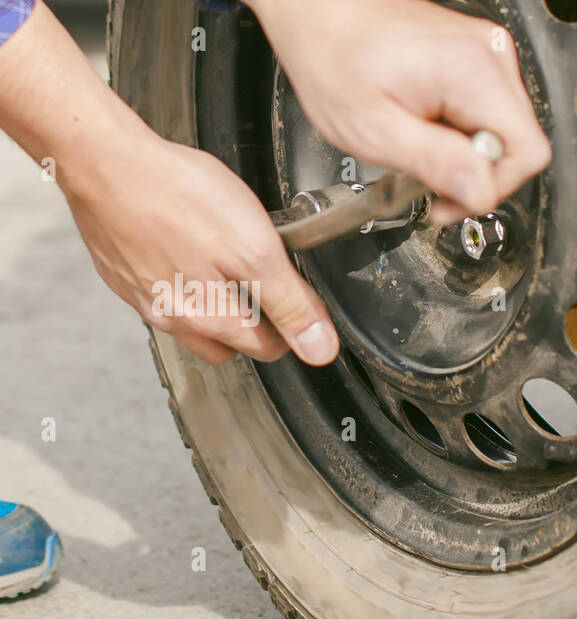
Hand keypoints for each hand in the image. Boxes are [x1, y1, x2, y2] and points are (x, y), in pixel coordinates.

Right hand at [0, 1, 338, 365]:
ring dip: (215, 308)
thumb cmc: (177, 196)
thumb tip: (319, 350)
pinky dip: (180, 282)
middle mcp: (171, 317)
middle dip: (254, 328)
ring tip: (231, 272)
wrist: (104, 159)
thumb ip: (290, 304)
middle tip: (271, 293)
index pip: (267, 349)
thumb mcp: (256, 252)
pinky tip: (186, 251)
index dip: (294, 328)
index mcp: (209, 319)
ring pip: (191, 322)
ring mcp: (140, 294)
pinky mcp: (120, 268)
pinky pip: (158, 292)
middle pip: (228, 344)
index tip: (305, 306)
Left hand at [249, 0, 551, 224]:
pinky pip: (489, 114)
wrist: (317, 11)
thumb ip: (435, 163)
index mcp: (474, 71)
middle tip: (430, 180)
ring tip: (421, 148)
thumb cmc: (333, 56)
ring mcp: (487, 53)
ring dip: (467, 156)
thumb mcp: (375, 129)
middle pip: (521, 145)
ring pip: (506, 133)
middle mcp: (491, 55)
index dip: (494, 188)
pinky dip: (461, 134)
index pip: (529, 152)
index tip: (452, 198)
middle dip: (476, 175)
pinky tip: (426, 128)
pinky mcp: (477, 58)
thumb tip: (480, 193)